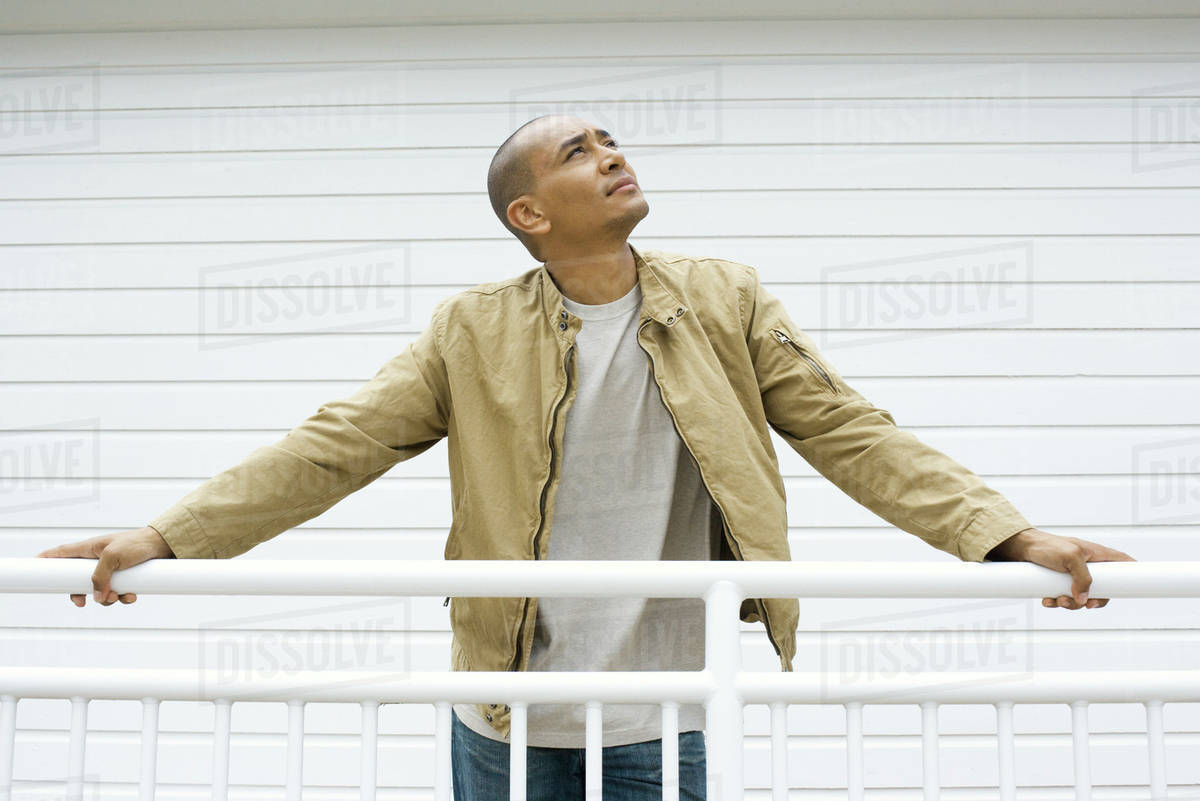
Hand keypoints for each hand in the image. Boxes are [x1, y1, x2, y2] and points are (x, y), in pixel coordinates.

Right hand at [36, 526, 175, 606]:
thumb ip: (99, 578)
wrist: (166, 545)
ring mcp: (112, 569)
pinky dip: (123, 597)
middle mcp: (98, 559)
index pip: (60, 553)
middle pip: (77, 581)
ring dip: (106, 599)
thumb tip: (94, 597)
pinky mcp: (126, 576)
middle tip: (82, 602)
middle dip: (80, 594)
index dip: (46, 561)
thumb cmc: (138, 543)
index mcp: (89, 549)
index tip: (33, 567)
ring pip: (99, 591)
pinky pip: (118, 593)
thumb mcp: (113, 558)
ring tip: (117, 597)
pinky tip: (131, 596)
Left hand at [985, 527, 1135, 609]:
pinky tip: (1047, 600)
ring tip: (1057, 600)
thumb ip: (1082, 578)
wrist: (1020, 548)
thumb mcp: (1069, 557)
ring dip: (1071, 604)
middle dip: (1092, 601)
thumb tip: (1084, 599)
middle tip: (1084, 604)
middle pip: (1104, 590)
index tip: (1130, 589)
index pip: (1125, 563)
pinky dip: (1057, 602)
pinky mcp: (1062, 582)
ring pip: (1083, 598)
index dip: (1133, 576)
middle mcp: (1090, 566)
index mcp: (1098, 555)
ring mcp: (1076, 575)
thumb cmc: (1047, 546)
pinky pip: (1066, 598)